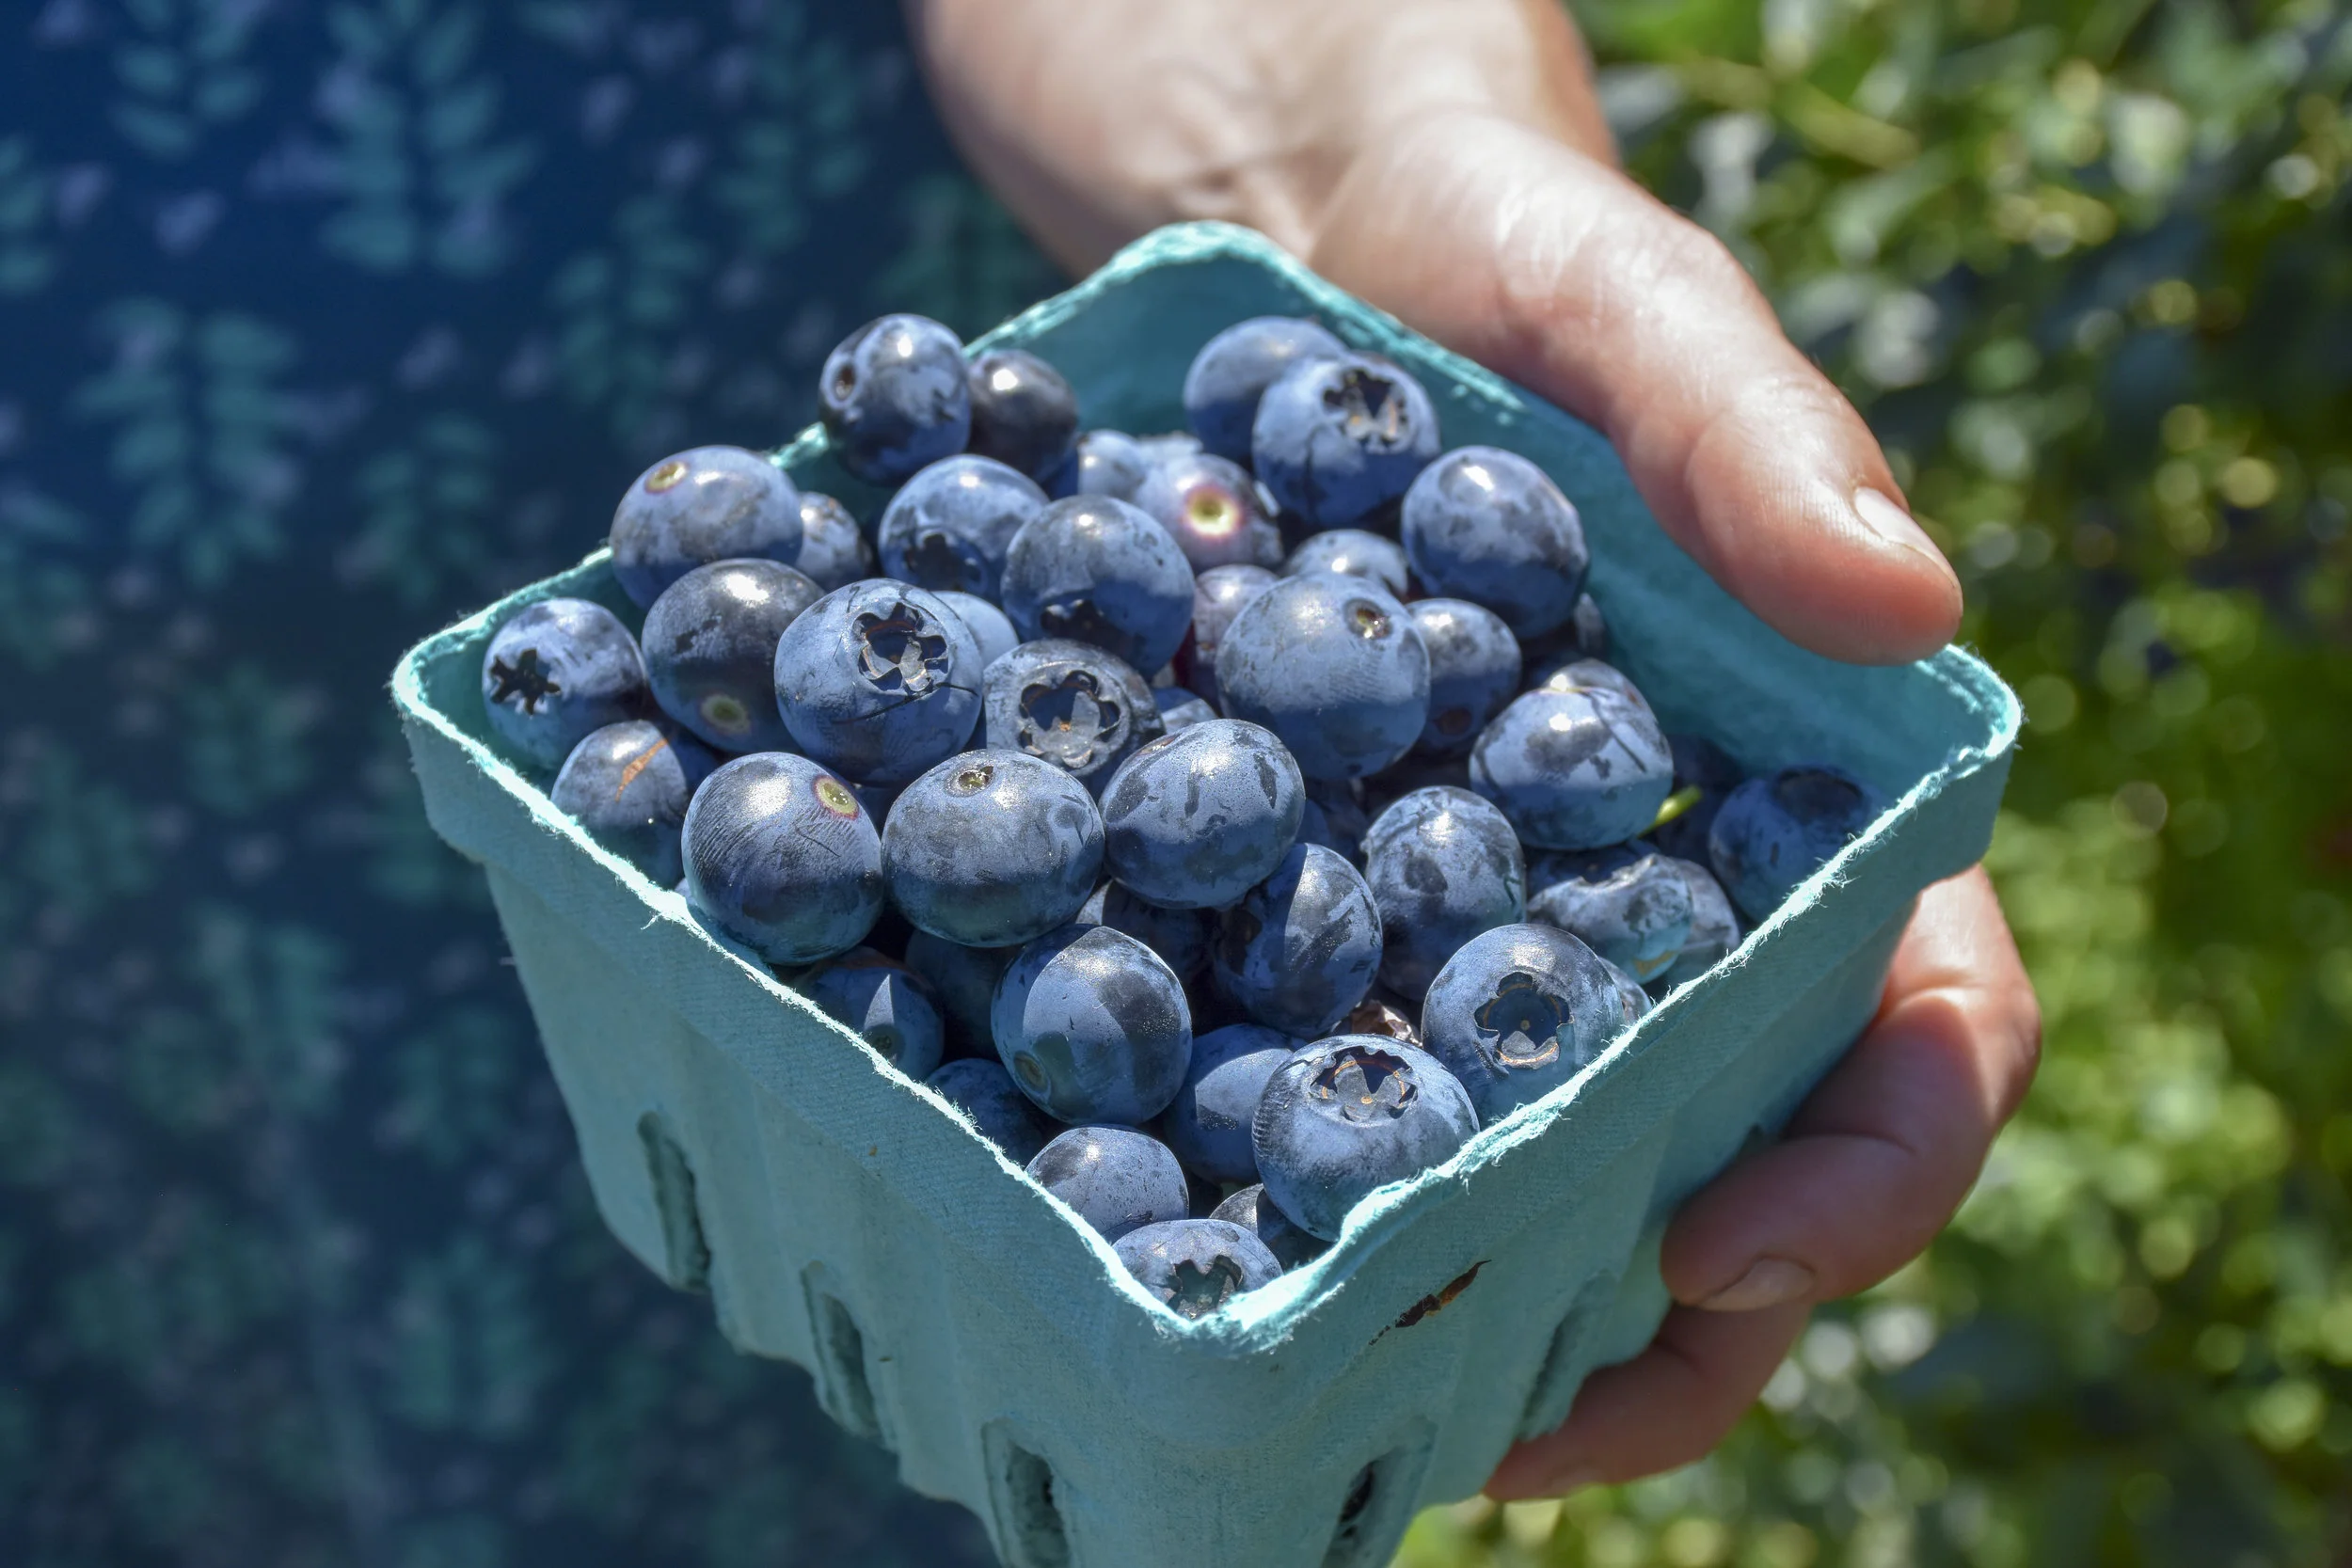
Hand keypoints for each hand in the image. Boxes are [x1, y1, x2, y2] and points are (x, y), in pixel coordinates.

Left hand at [908, 0, 2040, 1492]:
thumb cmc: (1498, 254)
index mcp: (1807, 803)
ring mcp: (1476, 928)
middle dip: (1634, 1327)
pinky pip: (1306, 1068)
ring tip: (1311, 1386)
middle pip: (1712, 1172)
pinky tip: (1152, 1217)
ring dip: (1435, 1303)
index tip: (1729, 1243)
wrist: (1288, 241)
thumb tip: (1904, 600)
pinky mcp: (1309, 906)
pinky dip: (1252, 1161)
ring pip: (1508, 1172)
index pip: (1910, 1029)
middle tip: (1491, 1423)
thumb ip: (1748, 429)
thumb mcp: (1618, 302)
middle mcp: (1656, 907)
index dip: (1861, 1172)